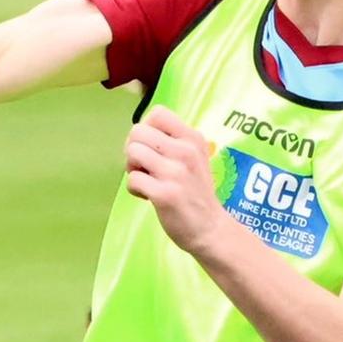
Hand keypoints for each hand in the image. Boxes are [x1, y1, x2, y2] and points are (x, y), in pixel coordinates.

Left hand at [125, 107, 227, 254]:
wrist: (210, 229)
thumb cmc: (197, 192)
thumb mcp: (195, 157)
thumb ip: (173, 142)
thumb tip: (139, 134)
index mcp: (193, 139)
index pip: (158, 113)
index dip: (146, 128)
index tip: (151, 148)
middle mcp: (185, 151)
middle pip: (137, 131)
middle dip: (134, 149)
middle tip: (144, 167)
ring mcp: (175, 173)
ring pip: (132, 152)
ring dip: (132, 168)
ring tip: (146, 180)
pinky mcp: (164, 194)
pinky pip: (132, 179)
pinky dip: (134, 189)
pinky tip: (147, 197)